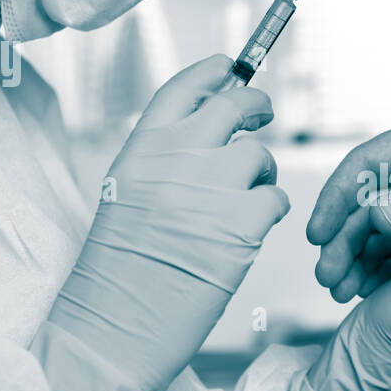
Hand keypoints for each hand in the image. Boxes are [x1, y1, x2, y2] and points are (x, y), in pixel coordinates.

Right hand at [48, 54, 289, 390]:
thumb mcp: (127, 197)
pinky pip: (275, 199)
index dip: (213, 72)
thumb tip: (211, 136)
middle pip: (234, 106)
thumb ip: (164, 162)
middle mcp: (177, 157)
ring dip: (261, 177)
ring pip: (259, 156)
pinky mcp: (243, 221)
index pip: (184, 88)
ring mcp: (212, 186)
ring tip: (242, 209)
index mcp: (141, 148)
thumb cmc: (119, 272)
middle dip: (256, 105)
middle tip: (264, 114)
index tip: (230, 66)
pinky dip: (270, 214)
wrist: (115, 324)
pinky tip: (250, 234)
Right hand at [307, 107, 390, 301]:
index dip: (340, 199)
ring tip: (338, 288)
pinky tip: (359, 288)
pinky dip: (375, 266)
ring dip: (355, 258)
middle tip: (327, 274)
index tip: (319, 233)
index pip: (370, 163)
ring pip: (375, 226)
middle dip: (344, 238)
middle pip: (367, 198)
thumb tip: (381, 217)